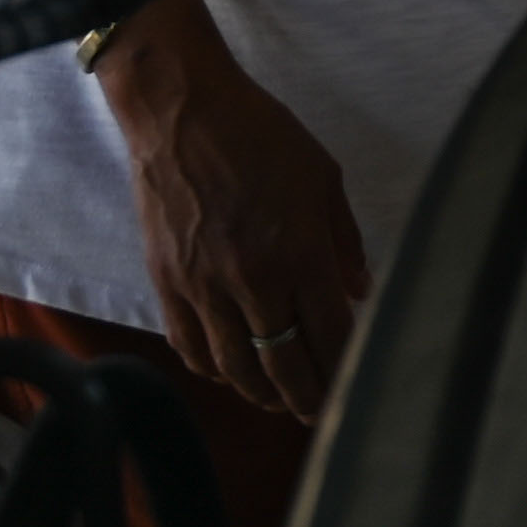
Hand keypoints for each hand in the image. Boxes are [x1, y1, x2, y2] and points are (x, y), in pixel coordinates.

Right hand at [89, 0, 372, 416]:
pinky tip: (229, 374)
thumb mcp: (322, 177)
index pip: (330, 334)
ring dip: (262, 393)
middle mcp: (253, 280)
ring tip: (280, 400)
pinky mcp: (167, 284)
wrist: (181, 111)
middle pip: (284, 366)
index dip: (345, 368)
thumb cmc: (260, 135)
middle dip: (306, 398)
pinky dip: (213, 370)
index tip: (356, 384)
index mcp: (299, 253)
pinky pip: (190, 346)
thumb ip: (343, 240)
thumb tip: (359, 291)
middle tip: (319, 414)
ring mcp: (205, 287)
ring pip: (236, 367)